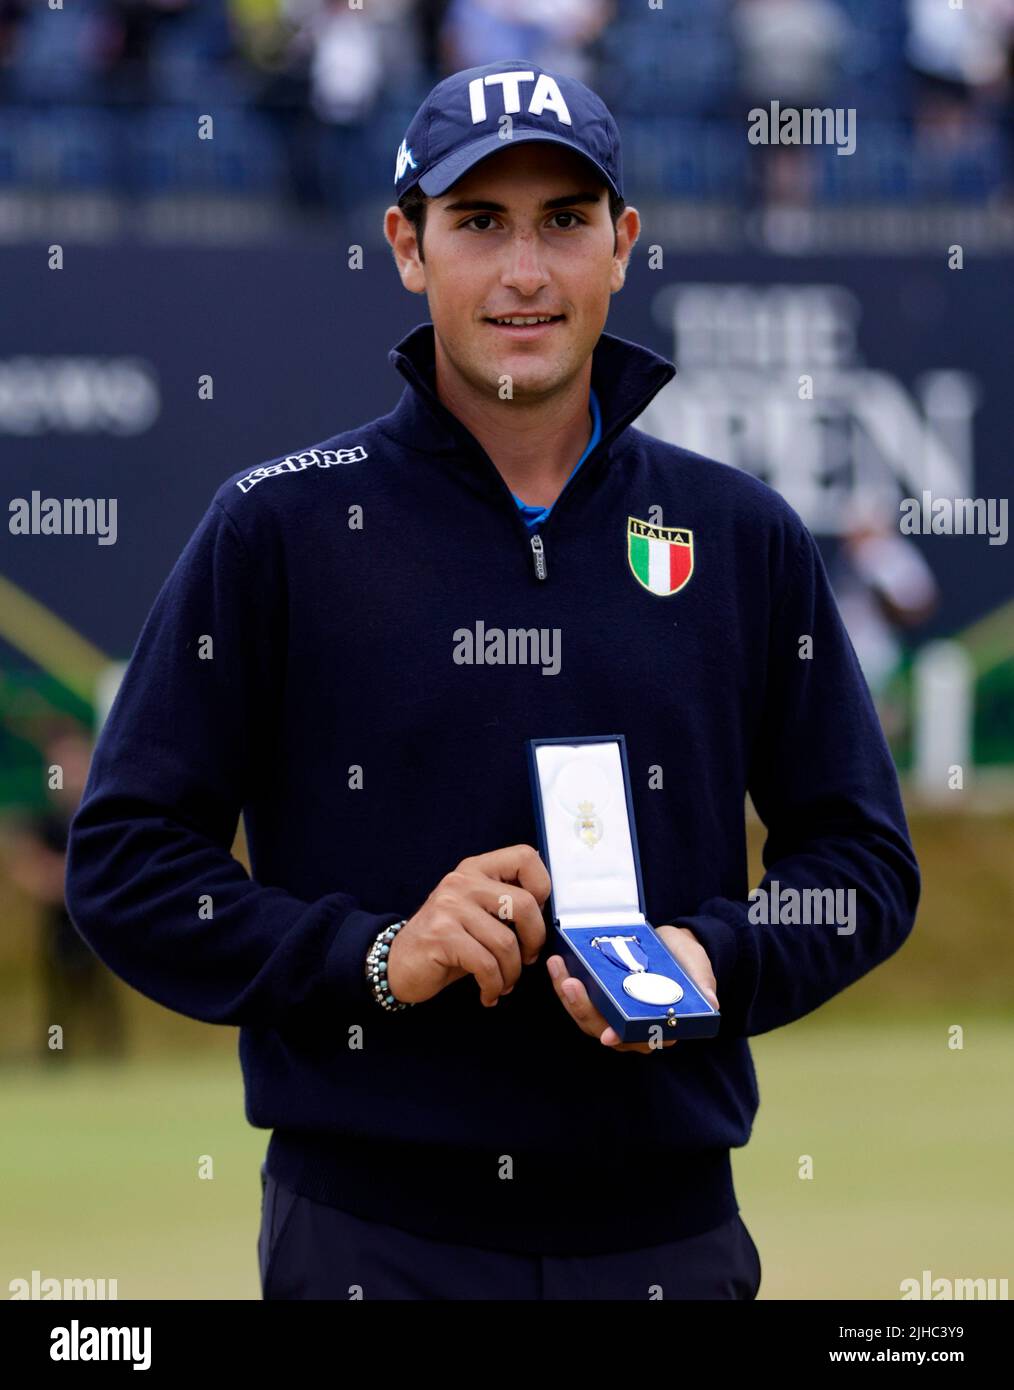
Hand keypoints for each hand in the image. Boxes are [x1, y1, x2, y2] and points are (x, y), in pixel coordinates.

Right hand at [387, 845, 550, 1005]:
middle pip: (524, 904)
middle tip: (527, 958)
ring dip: (512, 972)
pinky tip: (489, 993)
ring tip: (504, 982)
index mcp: (476, 869)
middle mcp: (462, 881)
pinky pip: (486, 964)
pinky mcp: (442, 936)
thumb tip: (546, 916)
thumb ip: (505, 905)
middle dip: (534, 940)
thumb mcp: (476, 911)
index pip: (525, 857)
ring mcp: (450, 907)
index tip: (535, 917)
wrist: (399, 963)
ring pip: (506, 943)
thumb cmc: (447, 940)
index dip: (542, 888)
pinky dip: (494, 985)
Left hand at [547, 925, 718, 1052]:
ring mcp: (613, 1012)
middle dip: (583, 1009)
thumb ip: (703, 984)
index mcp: (659, 1026)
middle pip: (602, 1029)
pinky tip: (558, 964)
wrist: (676, 945)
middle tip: (571, 984)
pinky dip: (566, 983)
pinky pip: (579, 997)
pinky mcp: (600, 996)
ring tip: (558, 968)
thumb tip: (713, 1002)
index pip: (638, 1040)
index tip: (609, 1035)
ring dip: (567, 995)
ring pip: (585, 1014)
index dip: (622, 1039)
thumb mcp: (699, 969)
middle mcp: (632, 1026)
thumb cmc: (688, 961)